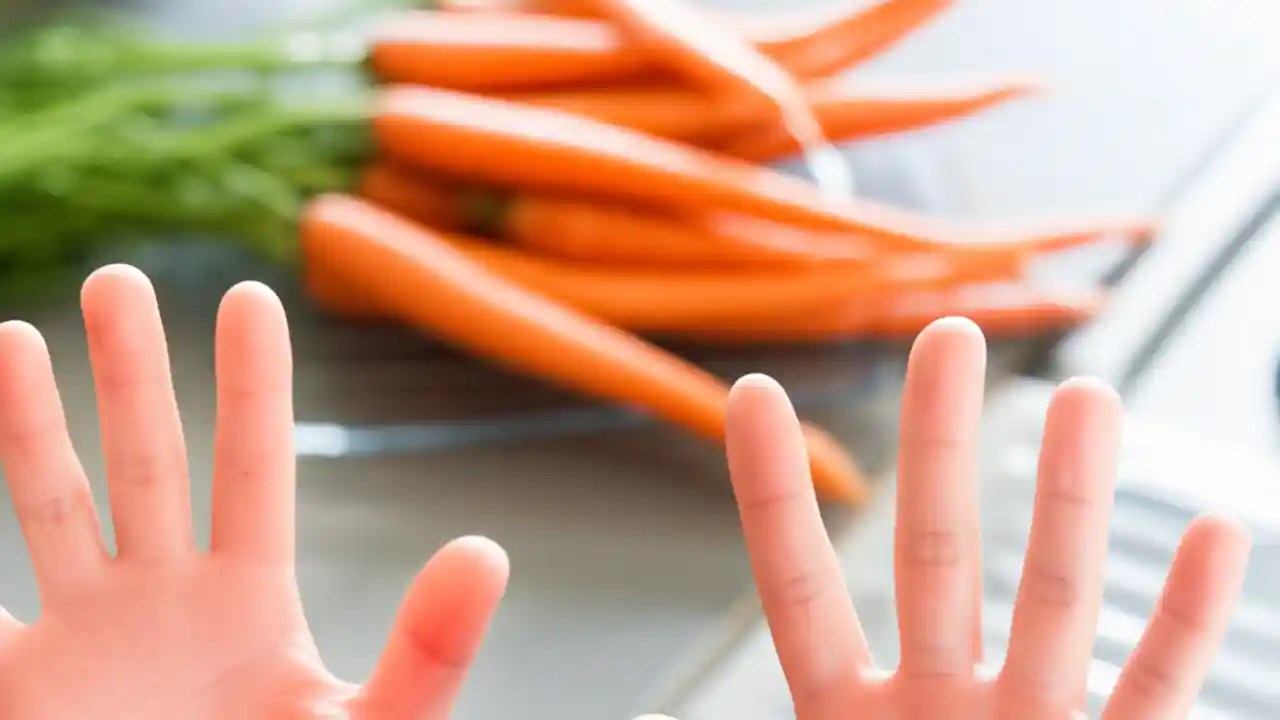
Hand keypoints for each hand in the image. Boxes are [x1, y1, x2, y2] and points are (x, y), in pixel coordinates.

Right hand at [0, 265, 508, 719]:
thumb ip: (429, 649)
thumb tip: (488, 551)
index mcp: (250, 597)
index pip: (253, 464)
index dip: (252, 383)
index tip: (248, 296)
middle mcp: (165, 599)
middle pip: (148, 458)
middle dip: (133, 372)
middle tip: (119, 279)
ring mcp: (86, 636)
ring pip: (53, 504)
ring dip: (30, 422)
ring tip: (13, 333)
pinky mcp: (23, 685)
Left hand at [719, 319, 1250, 718]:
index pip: (795, 582)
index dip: (770, 488)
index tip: (751, 392)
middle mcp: (938, 710)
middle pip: (934, 552)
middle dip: (937, 446)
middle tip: (940, 339)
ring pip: (1053, 599)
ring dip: (1072, 500)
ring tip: (1083, 395)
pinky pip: (1156, 692)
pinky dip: (1186, 621)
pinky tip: (1207, 535)